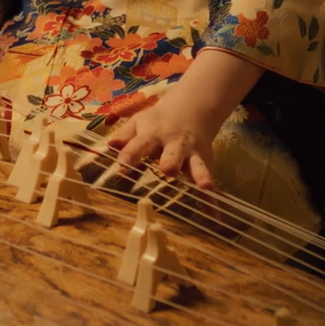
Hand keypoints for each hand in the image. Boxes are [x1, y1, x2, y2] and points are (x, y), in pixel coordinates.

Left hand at [104, 48, 263, 189]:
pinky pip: (209, 181)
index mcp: (154, 135)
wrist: (192, 109)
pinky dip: (212, 199)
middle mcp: (174, 144)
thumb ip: (125, 135)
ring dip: (200, 176)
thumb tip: (109, 145)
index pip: (140, 144)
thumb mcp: (139, 122)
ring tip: (205, 187)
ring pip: (197, 165)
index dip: (131, 154)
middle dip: (171, 162)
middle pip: (173, 154)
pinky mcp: (205, 163)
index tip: (122, 165)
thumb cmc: (158, 121)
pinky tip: (215, 215)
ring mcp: (192, 154)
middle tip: (167, 170)